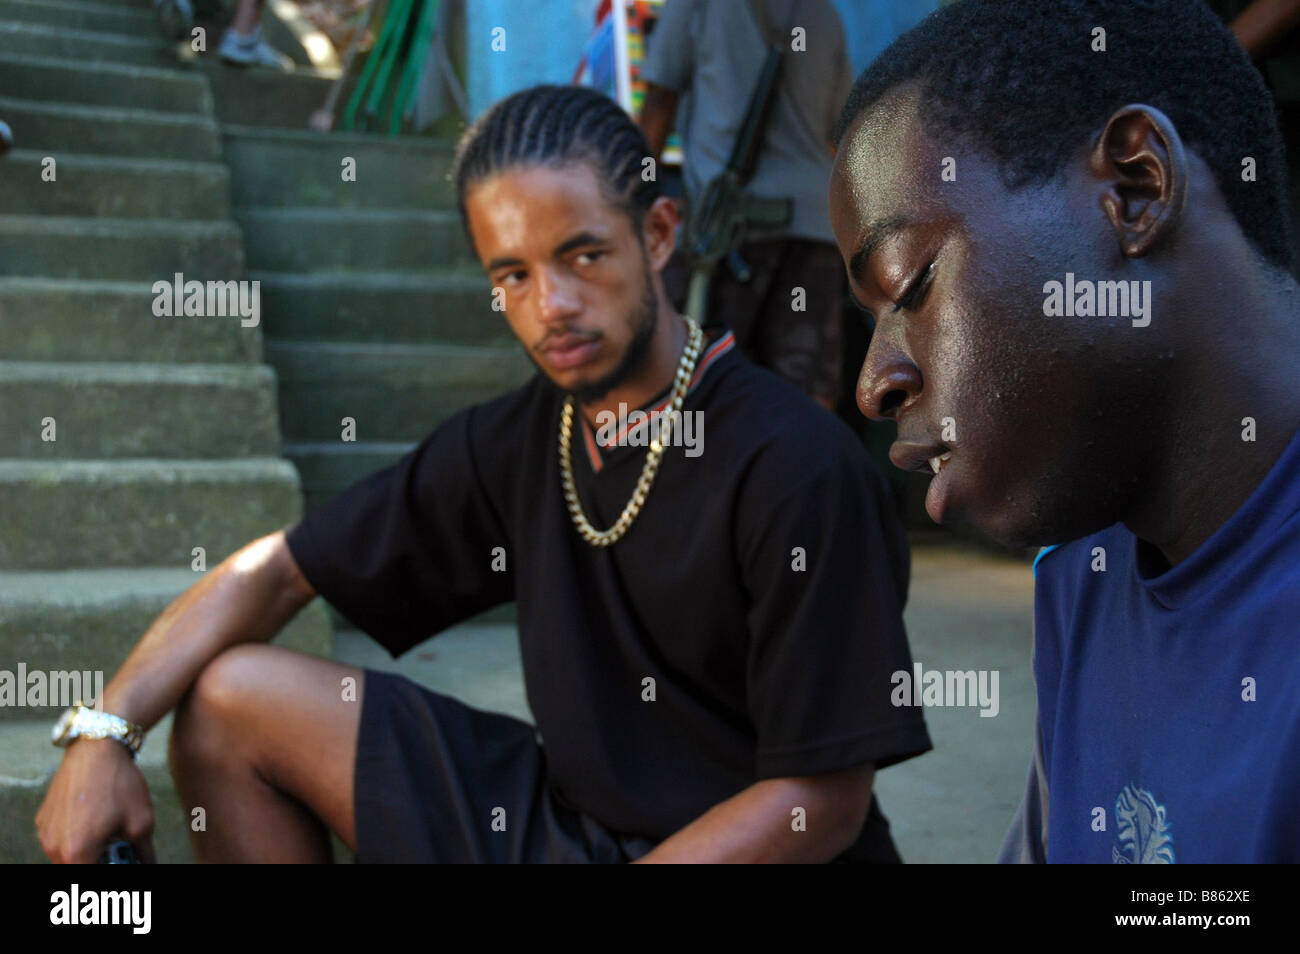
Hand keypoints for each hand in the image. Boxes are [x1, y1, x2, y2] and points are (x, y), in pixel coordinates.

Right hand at [36, 737, 156, 863]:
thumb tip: (148, 865)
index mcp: (77, 853)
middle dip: (98, 862)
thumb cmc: (119, 785)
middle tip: (118, 848)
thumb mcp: (142, 821)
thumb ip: (144, 853)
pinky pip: (59, 838)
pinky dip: (75, 836)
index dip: (110, 871)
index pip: (91, 879)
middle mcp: (54, 847)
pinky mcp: (43, 819)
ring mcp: (45, 833)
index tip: (122, 861)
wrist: (95, 747)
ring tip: (107, 831)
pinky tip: (94, 817)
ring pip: (66, 855)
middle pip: (77, 868)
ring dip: (85, 851)